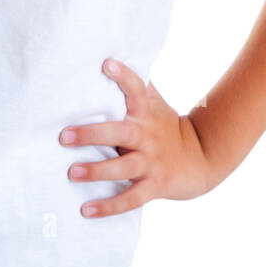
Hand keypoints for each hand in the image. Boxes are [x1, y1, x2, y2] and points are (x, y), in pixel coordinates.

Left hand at [59, 58, 211, 218]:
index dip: (123, 76)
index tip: (106, 63)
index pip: (136, 89)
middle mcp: (148, 136)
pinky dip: (109, 206)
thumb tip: (111, 56)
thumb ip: (137, 88)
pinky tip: (87, 210)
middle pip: (120, 132)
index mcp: (146, 114)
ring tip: (72, 172)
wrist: (202, 158)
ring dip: (96, 171)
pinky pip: (130, 198)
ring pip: (123, 168)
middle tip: (63, 135)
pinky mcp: (155, 186)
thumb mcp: (155, 105)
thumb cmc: (167, 127)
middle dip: (91, 134)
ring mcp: (151, 163)